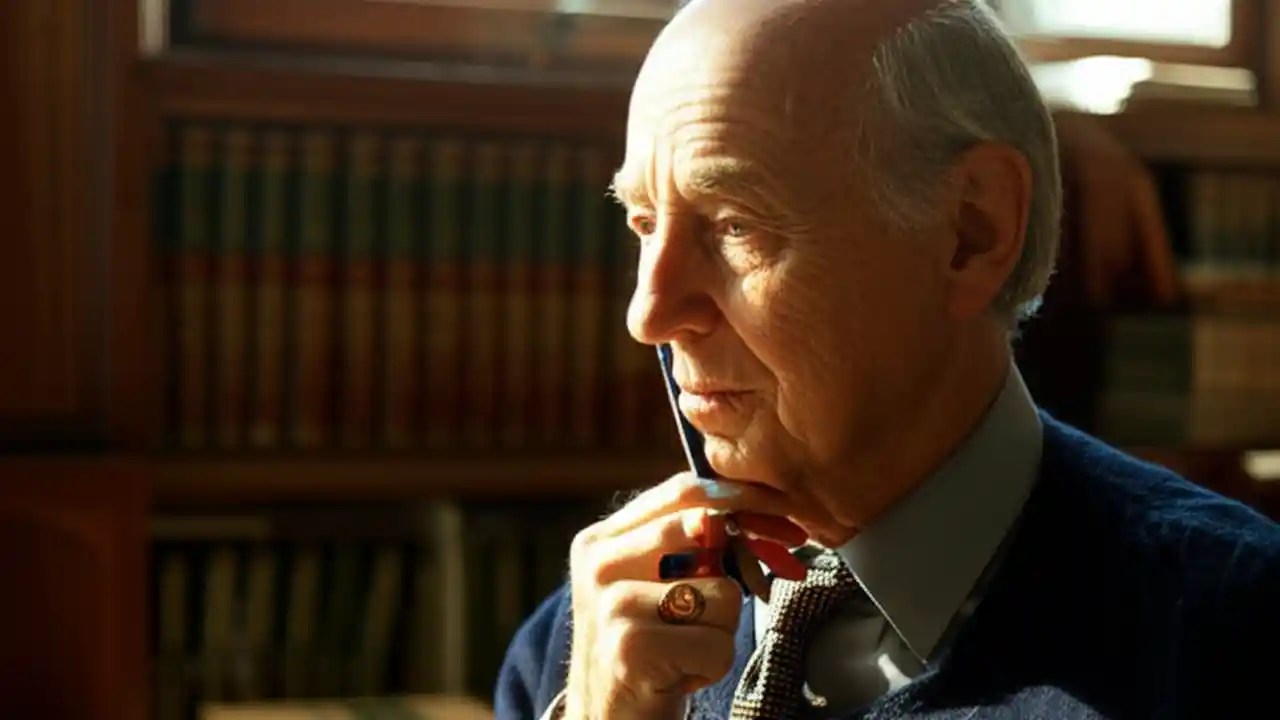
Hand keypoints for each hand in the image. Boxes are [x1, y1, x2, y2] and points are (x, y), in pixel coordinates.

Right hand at [562, 473, 806, 719]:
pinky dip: (712, 665)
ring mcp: (612, 605)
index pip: (684, 490)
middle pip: (706, 531)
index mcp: (602, 539)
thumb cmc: (645, 648)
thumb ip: (689, 543)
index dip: (743, 498)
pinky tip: (680, 674)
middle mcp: (599, 564)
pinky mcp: (631, 648)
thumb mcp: (653, 584)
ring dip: (720, 631)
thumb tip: (762, 513)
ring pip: (721, 593)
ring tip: (685, 650)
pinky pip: (716, 643)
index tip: (784, 516)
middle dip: (744, 563)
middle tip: (752, 589)